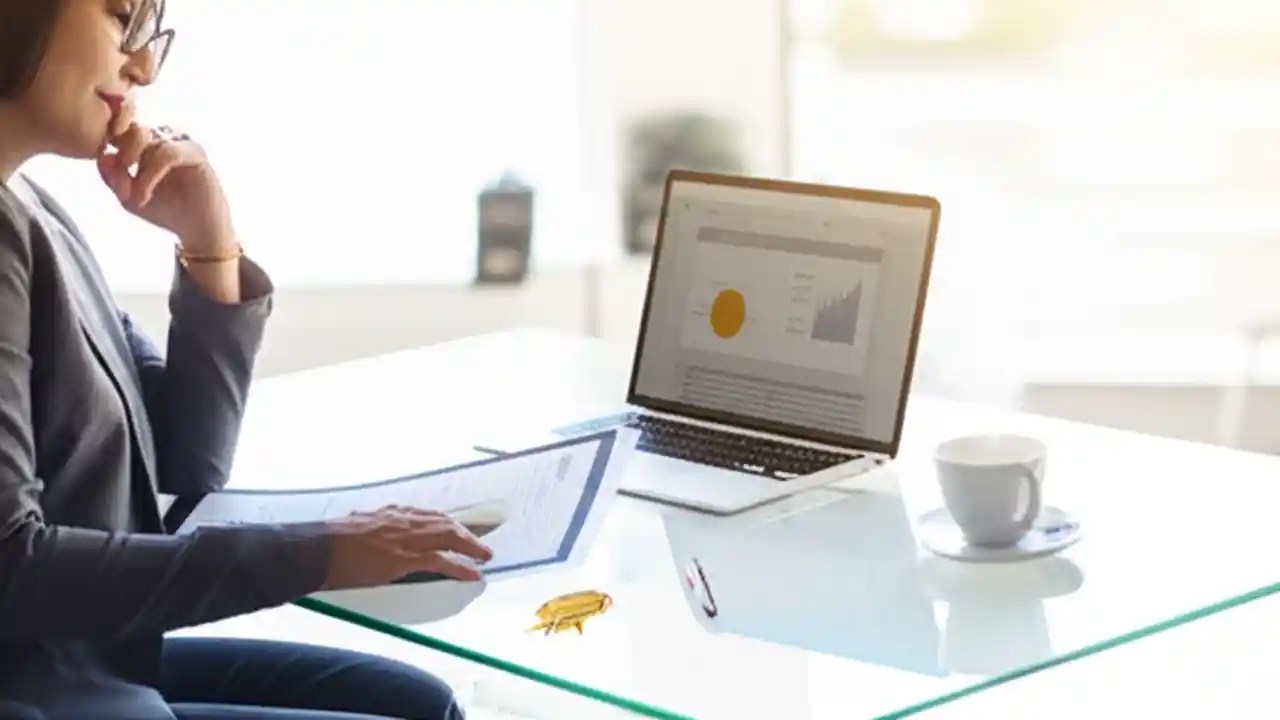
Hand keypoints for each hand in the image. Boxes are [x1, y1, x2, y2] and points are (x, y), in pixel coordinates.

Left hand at [96, 99, 234, 252]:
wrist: (198, 231)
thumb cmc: (165, 211)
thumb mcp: (128, 197)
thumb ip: (113, 177)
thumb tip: (102, 156)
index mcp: (146, 143)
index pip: (121, 130)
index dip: (109, 147)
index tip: (108, 176)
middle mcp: (164, 137)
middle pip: (133, 129)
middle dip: (122, 157)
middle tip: (120, 187)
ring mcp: (181, 142)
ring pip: (148, 140)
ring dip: (136, 172)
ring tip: (134, 198)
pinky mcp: (196, 153)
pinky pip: (167, 154)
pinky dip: (151, 174)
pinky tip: (145, 195)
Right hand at [320, 505, 494, 590]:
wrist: (318, 550)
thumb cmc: (329, 543)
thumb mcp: (356, 526)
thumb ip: (373, 528)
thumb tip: (375, 535)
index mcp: (391, 513)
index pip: (429, 514)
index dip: (448, 522)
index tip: (460, 527)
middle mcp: (404, 520)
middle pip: (445, 522)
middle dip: (466, 532)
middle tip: (480, 543)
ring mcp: (406, 538)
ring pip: (449, 537)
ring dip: (471, 547)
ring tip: (484, 556)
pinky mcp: (405, 558)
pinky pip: (442, 561)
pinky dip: (461, 567)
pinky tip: (474, 573)